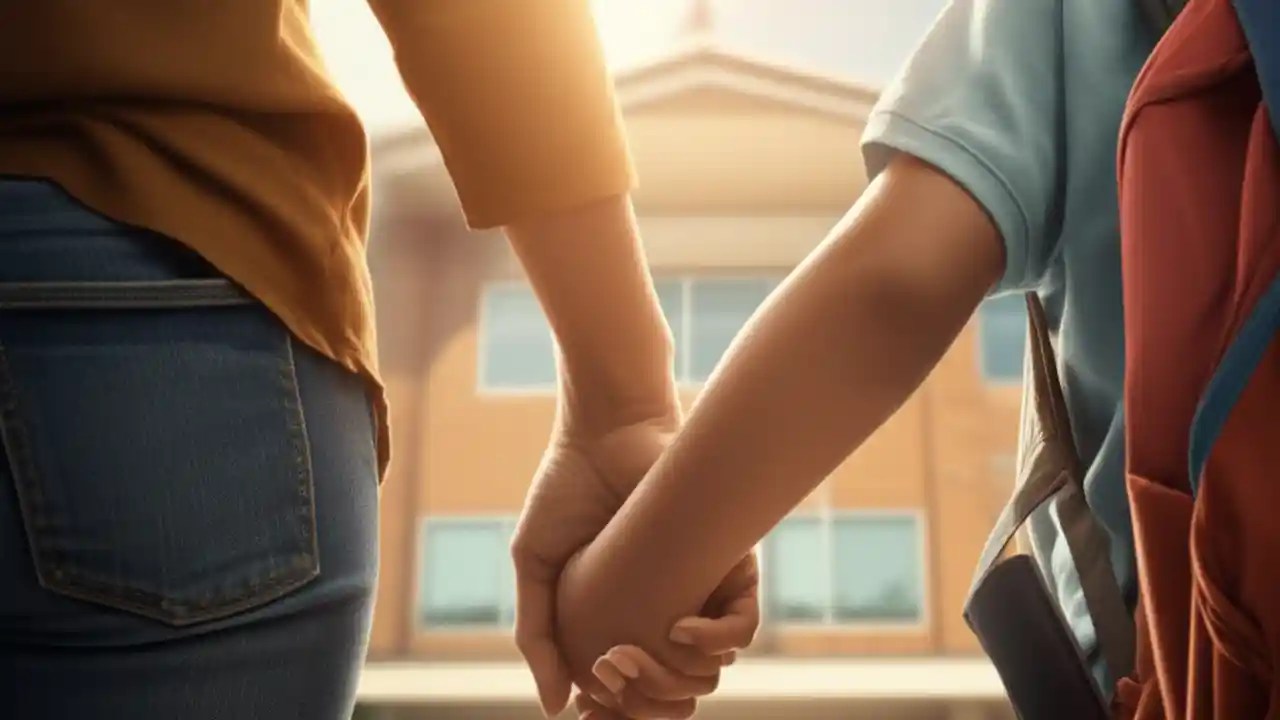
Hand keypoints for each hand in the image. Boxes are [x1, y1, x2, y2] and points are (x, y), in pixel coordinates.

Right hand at [511, 415, 758, 717]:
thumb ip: (537, 635)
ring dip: (671, 682)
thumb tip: (555, 710)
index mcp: (620, 622)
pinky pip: (741, 627)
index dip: (613, 713)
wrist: (606, 432)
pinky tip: (678, 630)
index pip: (630, 693)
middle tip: (610, 675)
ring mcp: (697, 594)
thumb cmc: (567, 489)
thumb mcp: (537, 564)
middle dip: (640, 706)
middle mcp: (662, 614)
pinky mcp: (729, 567)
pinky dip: (716, 641)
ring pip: (707, 673)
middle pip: (671, 696)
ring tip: (627, 653)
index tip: (589, 710)